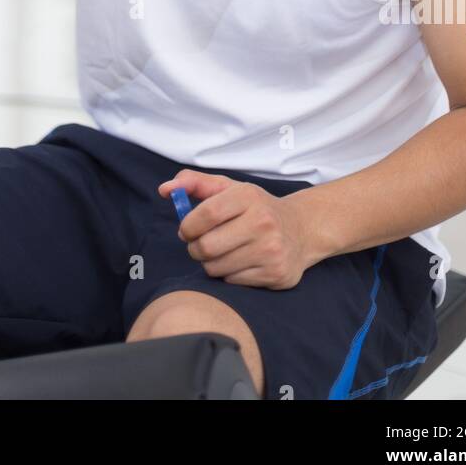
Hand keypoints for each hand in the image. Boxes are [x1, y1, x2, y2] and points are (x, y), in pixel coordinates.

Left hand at [158, 170, 315, 289]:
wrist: (301, 229)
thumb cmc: (255, 208)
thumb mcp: (229, 188)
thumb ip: (194, 183)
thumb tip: (164, 190)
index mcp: (248, 196)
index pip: (206, 214)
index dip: (187, 226)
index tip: (186, 230)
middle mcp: (263, 222)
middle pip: (207, 246)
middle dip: (195, 248)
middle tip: (201, 244)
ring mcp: (271, 250)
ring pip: (217, 267)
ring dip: (211, 263)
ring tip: (222, 252)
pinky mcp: (276, 274)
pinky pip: (233, 281)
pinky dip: (229, 274)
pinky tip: (241, 262)